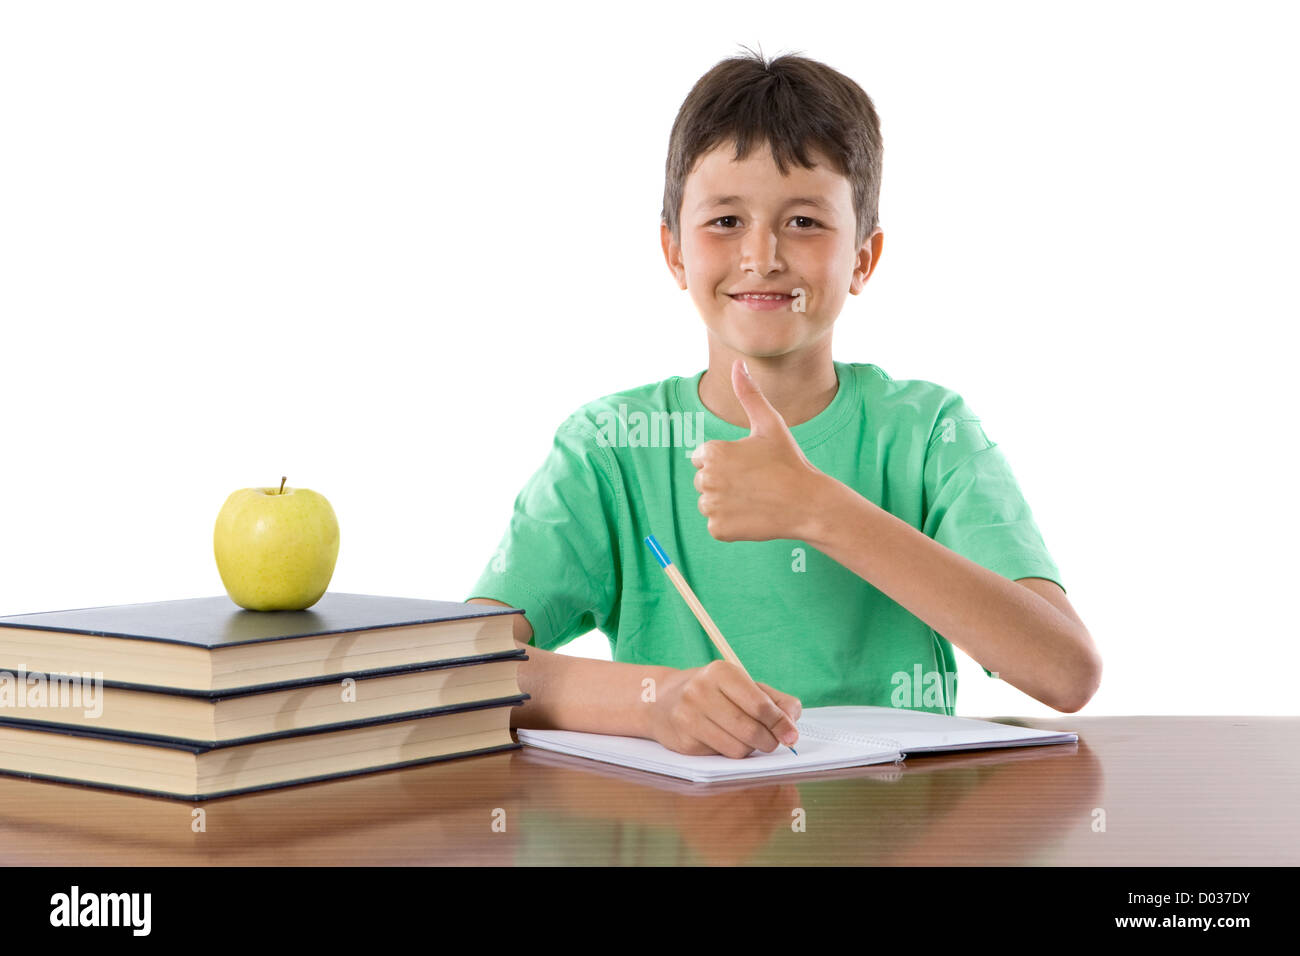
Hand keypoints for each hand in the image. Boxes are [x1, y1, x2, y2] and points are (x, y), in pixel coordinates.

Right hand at [648, 660, 801, 758]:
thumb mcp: (742, 685)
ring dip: (750, 748)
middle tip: (772, 742)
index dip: (780, 723)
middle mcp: (701, 691)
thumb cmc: (711, 692)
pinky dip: (730, 751)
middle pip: (750, 729)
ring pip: (738, 747)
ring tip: (745, 738)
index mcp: (721, 671)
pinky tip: (723, 739)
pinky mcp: (683, 740)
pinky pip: (721, 755)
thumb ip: (774, 700)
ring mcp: (689, 716)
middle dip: (769, 740)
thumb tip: (793, 722)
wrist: (660, 700)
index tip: (792, 735)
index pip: (760, 704)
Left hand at [691, 358, 825, 541]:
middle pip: (703, 480)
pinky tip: (752, 515)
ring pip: (708, 503)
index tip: (750, 464)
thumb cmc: (789, 461)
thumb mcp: (770, 424)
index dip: (728, 460)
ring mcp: (711, 507)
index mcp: (713, 452)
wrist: (808, 503)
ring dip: (725, 503)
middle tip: (754, 482)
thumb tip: (738, 364)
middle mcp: (706, 480)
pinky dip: (730, 524)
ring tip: (754, 498)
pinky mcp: (718, 530)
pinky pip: (716, 525)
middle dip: (723, 481)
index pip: (703, 456)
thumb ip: (749, 394)